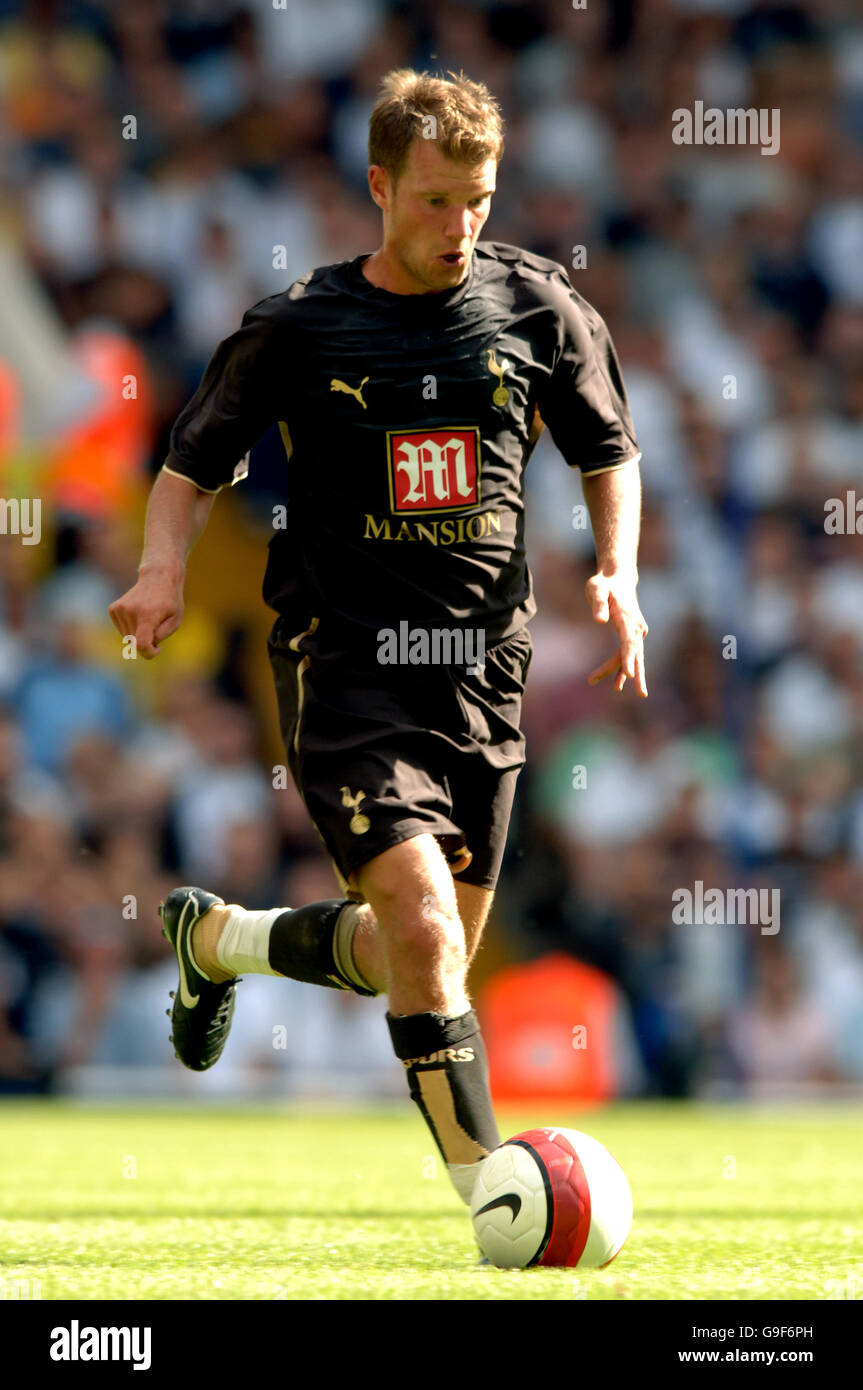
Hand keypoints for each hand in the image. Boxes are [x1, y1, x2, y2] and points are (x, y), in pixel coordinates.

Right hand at [108, 567, 183, 659]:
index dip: (148, 653)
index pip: (140, 644)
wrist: (157, 578)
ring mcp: (119, 609)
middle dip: (146, 642)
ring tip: (148, 618)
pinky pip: (122, 630)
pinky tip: (139, 615)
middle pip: (134, 643)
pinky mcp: (113, 609)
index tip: (157, 649)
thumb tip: (144, 646)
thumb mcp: (175, 620)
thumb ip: (160, 636)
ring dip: (139, 634)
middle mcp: (130, 611)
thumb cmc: (170, 601)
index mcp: (147, 614)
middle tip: (157, 628)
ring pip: (127, 638)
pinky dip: (131, 628)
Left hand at [585, 571, 647, 696]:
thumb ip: (598, 604)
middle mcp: (636, 626)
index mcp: (627, 617)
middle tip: (636, 693)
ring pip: (632, 656)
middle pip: (635, 653)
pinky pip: (628, 653)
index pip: (629, 642)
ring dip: (624, 673)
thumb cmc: (604, 584)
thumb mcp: (596, 589)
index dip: (628, 659)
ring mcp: (636, 631)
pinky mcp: (633, 634)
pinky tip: (617, 681)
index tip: (629, 675)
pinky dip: (623, 666)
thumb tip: (599, 621)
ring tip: (617, 689)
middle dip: (633, 673)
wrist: (618, 578)